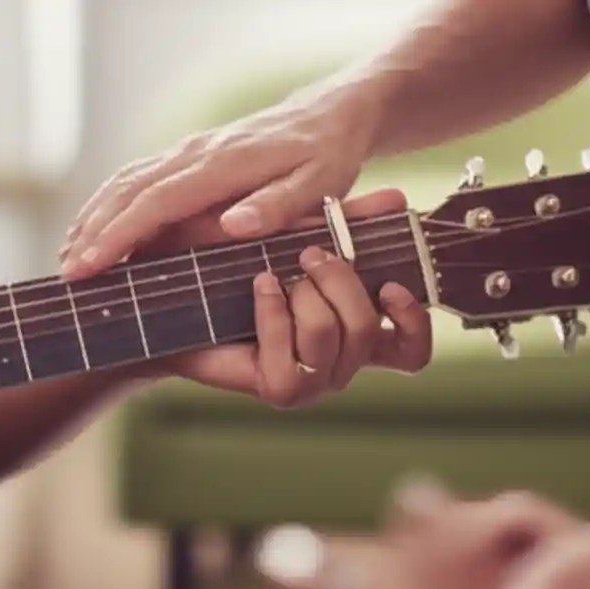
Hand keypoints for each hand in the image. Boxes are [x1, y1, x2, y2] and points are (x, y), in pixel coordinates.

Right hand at [61, 78, 381, 278]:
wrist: (331, 113)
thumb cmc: (329, 155)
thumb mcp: (321, 183)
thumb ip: (279, 205)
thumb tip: (232, 226)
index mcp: (224, 164)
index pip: (158, 202)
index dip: (120, 235)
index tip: (91, 265)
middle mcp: (197, 153)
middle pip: (130, 190)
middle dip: (94, 231)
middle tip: (66, 274)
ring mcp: (189, 150)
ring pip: (127, 180)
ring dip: (94, 216)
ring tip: (68, 256)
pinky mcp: (189, 153)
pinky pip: (138, 176)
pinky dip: (109, 202)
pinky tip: (95, 226)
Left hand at [147, 188, 429, 408]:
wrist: (175, 292)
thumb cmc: (234, 262)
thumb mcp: (297, 232)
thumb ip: (348, 222)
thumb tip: (397, 198)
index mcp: (354, 330)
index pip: (412, 350)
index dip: (413, 321)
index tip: (392, 282)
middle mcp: (339, 361)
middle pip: (367, 331)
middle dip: (339, 283)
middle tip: (308, 254)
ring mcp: (310, 380)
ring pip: (331, 340)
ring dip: (303, 298)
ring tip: (272, 272)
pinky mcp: (277, 389)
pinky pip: (292, 358)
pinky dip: (275, 316)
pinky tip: (259, 288)